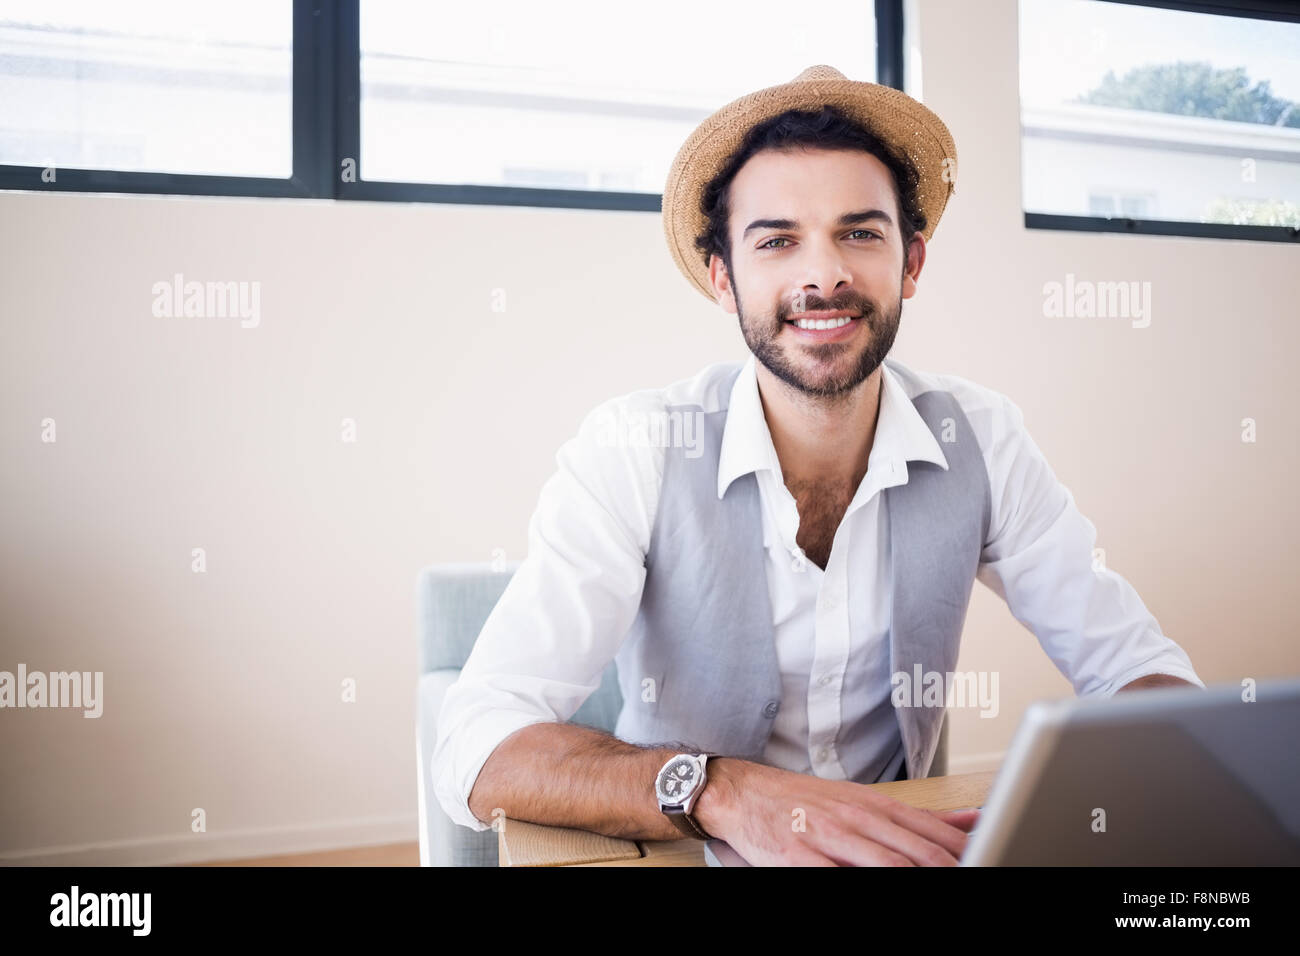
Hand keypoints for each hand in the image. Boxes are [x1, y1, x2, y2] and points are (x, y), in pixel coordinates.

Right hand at [696, 759, 980, 865]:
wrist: (741, 791)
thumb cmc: (804, 803)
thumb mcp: (863, 800)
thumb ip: (919, 817)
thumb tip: (974, 819)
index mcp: (875, 805)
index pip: (934, 832)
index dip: (966, 852)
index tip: (992, 859)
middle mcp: (856, 818)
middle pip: (918, 853)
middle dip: (948, 868)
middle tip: (979, 871)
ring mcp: (827, 838)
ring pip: (886, 865)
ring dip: (914, 876)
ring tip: (942, 883)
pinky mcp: (797, 858)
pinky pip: (833, 877)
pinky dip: (857, 884)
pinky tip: (877, 889)